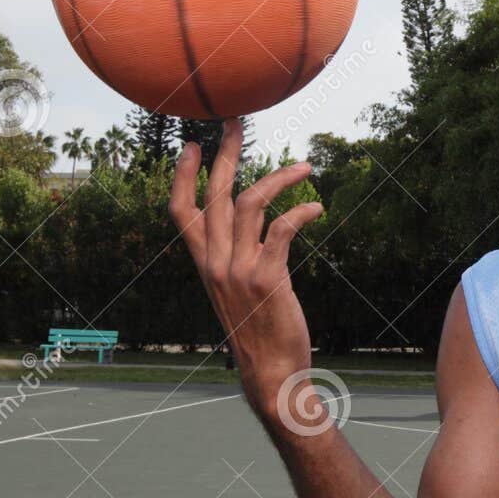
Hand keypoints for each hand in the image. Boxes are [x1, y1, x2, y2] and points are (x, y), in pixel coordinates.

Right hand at [168, 118, 323, 410]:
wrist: (270, 373)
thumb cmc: (258, 333)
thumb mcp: (235, 293)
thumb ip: (234, 261)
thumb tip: (252, 234)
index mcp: (205, 265)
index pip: (180, 212)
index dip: (183, 176)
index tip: (191, 144)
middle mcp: (216, 263)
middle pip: (214, 195)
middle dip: (225, 154)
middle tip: (237, 124)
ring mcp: (239, 270)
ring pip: (249, 203)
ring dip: (279, 178)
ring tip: (305, 167)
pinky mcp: (268, 278)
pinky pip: (283, 229)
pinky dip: (302, 211)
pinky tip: (318, 208)